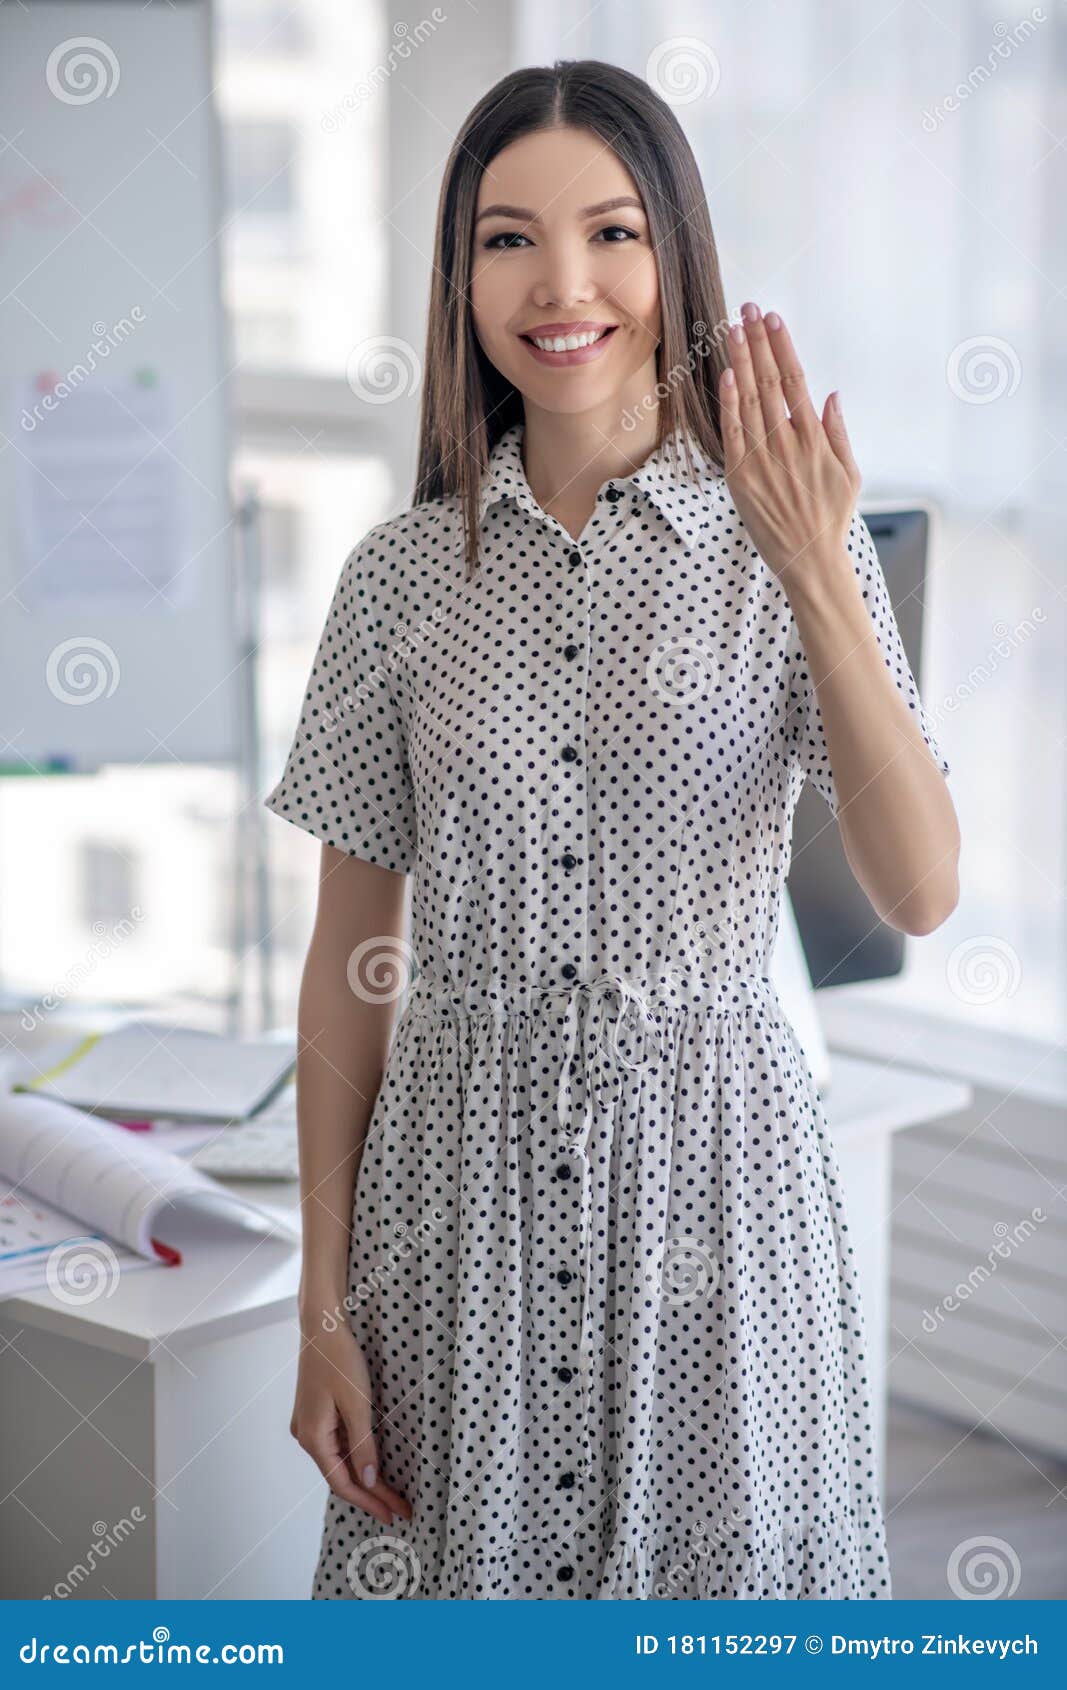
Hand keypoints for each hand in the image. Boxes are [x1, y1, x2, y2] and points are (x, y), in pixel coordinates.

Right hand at [291, 1321, 411, 1526]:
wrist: (321, 1324)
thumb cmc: (338, 1359)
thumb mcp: (356, 1403)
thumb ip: (362, 1444)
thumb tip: (367, 1480)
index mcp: (312, 1437)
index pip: (342, 1483)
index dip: (368, 1501)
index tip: (393, 1513)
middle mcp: (306, 1435)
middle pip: (341, 1475)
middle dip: (371, 1493)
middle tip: (399, 1508)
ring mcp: (309, 1424)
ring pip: (340, 1460)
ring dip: (365, 1476)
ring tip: (391, 1492)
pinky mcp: (316, 1413)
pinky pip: (338, 1444)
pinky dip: (356, 1457)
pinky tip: (372, 1464)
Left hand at [718, 301, 861, 584]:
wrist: (809, 561)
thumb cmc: (832, 518)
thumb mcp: (850, 474)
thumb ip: (838, 432)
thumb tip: (831, 394)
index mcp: (815, 439)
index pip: (796, 381)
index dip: (783, 346)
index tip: (775, 319)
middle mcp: (788, 444)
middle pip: (769, 381)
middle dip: (758, 342)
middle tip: (749, 309)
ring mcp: (762, 460)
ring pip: (749, 400)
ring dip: (740, 360)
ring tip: (734, 328)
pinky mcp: (741, 478)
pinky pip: (732, 433)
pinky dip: (728, 402)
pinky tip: (726, 373)